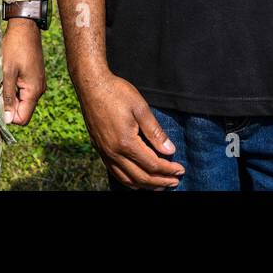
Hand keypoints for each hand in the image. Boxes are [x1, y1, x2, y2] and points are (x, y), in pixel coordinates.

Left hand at [1, 19, 45, 125]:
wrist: (25, 27)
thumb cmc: (15, 47)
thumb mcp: (8, 72)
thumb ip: (8, 96)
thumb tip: (9, 119)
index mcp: (34, 90)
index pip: (23, 118)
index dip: (9, 116)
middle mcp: (38, 90)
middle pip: (22, 110)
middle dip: (8, 105)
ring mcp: (37, 83)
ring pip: (22, 100)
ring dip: (10, 95)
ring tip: (1, 81)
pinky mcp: (34, 77)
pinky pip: (23, 90)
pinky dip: (14, 88)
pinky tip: (7, 76)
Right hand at [76, 71, 183, 189]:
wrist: (91, 85)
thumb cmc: (117, 93)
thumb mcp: (140, 108)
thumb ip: (155, 132)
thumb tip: (170, 150)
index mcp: (126, 143)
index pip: (152, 165)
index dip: (169, 169)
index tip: (181, 169)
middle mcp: (114, 153)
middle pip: (141, 177)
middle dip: (161, 182)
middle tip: (175, 181)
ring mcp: (105, 153)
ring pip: (127, 180)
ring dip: (146, 186)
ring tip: (160, 186)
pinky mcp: (100, 150)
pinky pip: (116, 173)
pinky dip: (130, 181)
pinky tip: (138, 180)